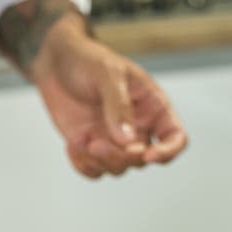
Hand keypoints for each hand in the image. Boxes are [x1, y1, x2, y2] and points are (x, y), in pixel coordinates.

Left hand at [30, 12, 187, 178]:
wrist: (56, 62)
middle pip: (141, 160)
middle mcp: (137, 128)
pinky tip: (72, 144)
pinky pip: (94, 171)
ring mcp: (114, 140)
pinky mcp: (91, 148)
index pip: (175, 137)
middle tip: (96, 144)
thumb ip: (119, 107)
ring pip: (118, 169)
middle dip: (120, 158)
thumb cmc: (88, 60)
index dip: (168, 151)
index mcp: (152, 106)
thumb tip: (127, 141)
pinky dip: (83, 165)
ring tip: (80, 141)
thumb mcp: (107, 75)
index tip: (150, 156)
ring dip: (100, 162)